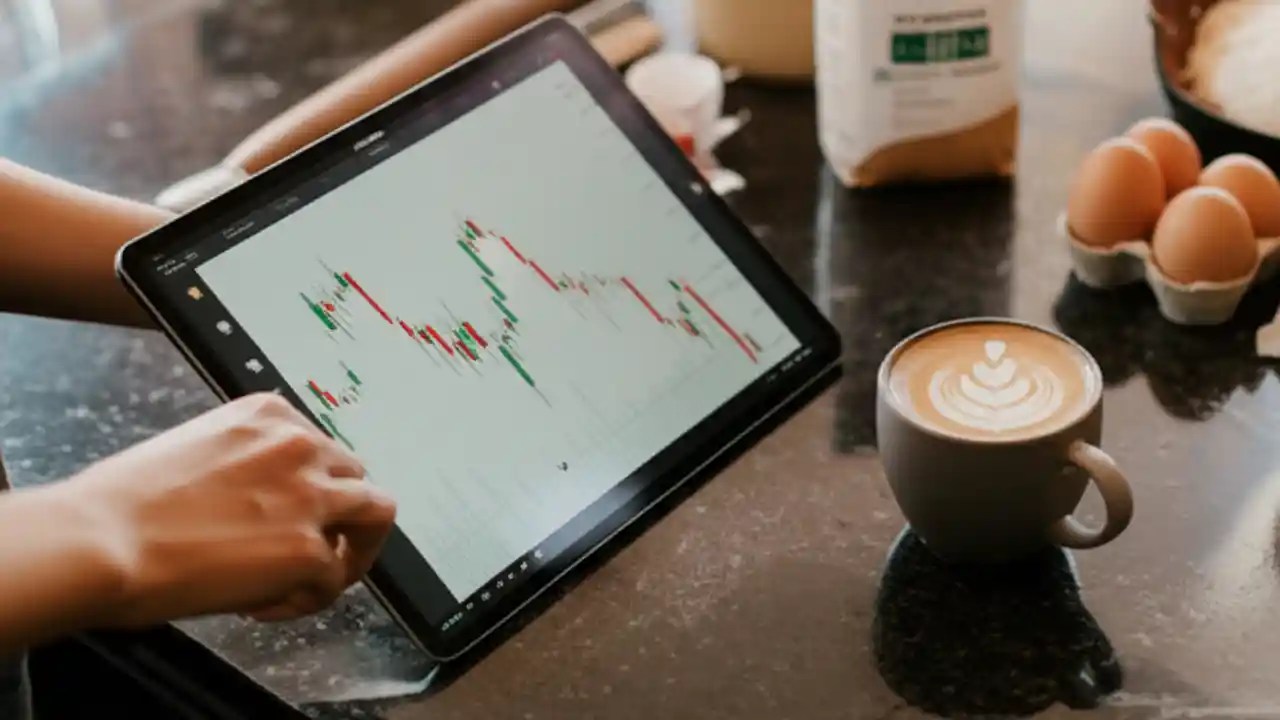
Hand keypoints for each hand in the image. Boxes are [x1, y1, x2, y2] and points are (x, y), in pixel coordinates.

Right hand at [73, 393, 395, 625]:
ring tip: (309, 580)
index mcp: (268, 415)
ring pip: (376, 515)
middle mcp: (299, 445)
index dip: (306, 487)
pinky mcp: (309, 549)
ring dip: (350, 552)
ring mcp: (310, 496)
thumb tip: (259, 503)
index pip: (320, 448)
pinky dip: (305, 599)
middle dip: (338, 516)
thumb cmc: (122, 505)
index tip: (281, 514)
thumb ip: (246, 465)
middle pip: (356, 478)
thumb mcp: (195, 450)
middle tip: (310, 551)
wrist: (99, 541)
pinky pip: (333, 580)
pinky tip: (262, 606)